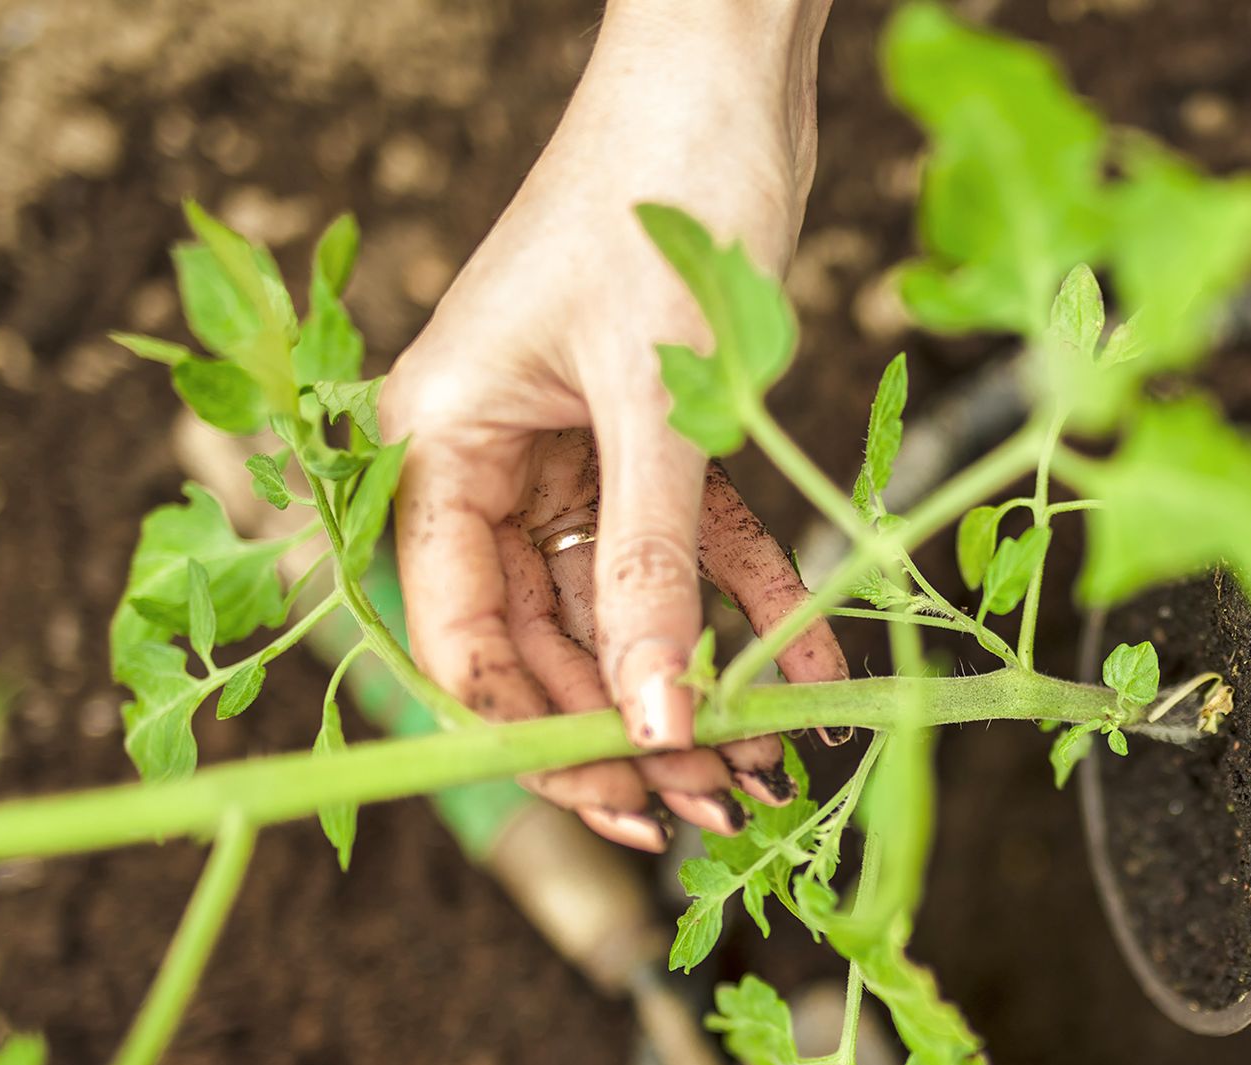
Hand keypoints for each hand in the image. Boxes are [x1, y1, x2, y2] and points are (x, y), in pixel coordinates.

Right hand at [382, 0, 842, 850]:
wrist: (728, 72)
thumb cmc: (661, 199)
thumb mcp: (659, 407)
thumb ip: (656, 572)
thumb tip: (656, 723)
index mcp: (438, 448)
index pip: (461, 638)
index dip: (538, 734)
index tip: (627, 801)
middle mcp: (489, 463)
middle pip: (547, 640)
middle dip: (634, 726)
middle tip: (719, 805)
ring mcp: (568, 454)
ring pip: (627, 608)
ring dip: (699, 683)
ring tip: (773, 767)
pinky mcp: (646, 439)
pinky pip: (693, 550)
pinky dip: (751, 608)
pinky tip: (812, 676)